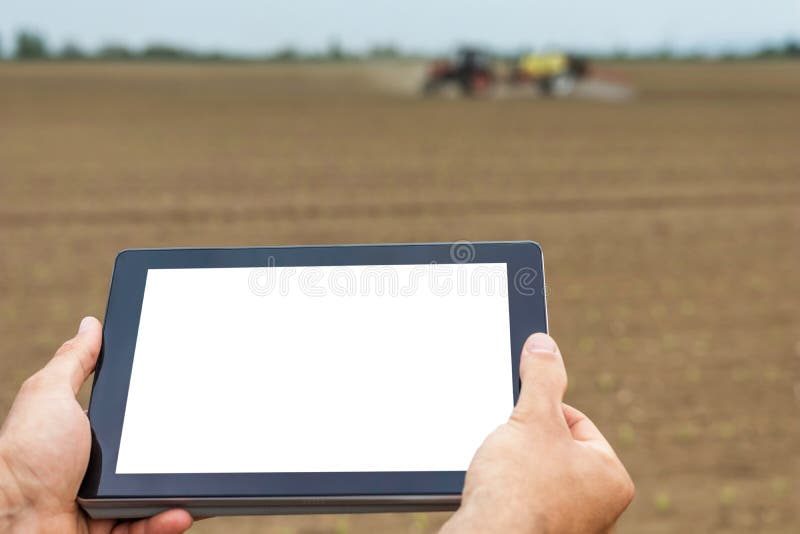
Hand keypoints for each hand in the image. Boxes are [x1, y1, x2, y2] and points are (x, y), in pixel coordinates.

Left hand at [0, 317, 192, 533]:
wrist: (11, 519)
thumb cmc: (26, 452)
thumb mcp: (50, 394)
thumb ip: (75, 361)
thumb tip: (90, 324)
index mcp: (84, 434)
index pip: (129, 421)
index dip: (155, 412)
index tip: (185, 402)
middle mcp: (92, 470)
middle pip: (145, 460)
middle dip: (174, 455)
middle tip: (202, 446)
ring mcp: (101, 503)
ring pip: (152, 495)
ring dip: (178, 493)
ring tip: (200, 484)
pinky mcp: (109, 531)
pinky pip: (145, 527)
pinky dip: (166, 521)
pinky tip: (182, 513)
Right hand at [441, 333, 633, 533]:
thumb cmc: (518, 489)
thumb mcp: (533, 418)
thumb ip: (542, 377)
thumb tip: (544, 345)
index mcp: (610, 479)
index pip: (576, 422)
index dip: (541, 412)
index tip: (521, 419)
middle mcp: (598, 510)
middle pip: (554, 449)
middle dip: (525, 442)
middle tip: (507, 447)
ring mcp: (569, 527)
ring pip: (535, 477)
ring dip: (514, 468)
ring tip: (500, 475)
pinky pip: (521, 503)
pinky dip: (505, 495)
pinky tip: (494, 497)